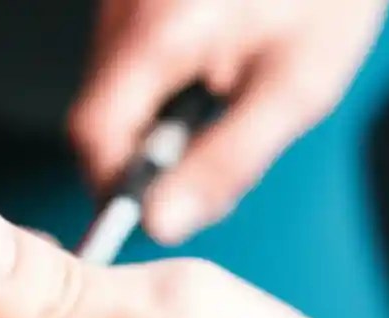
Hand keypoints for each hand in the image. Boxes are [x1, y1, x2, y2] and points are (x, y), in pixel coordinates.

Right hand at [71, 0, 388, 242]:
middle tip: (210, 159)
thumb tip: (161, 224)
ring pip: (109, 93)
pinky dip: (157, 90)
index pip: (93, 132)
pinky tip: (206, 78)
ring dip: (151, 122)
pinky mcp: (131, 0)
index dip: (114, 183)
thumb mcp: (295, 88)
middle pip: (98, 115)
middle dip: (142, 156)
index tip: (155, 211)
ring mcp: (122, 2)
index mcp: (161, 34)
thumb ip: (224, 163)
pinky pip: (125, 64)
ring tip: (219, 106)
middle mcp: (125, 11)